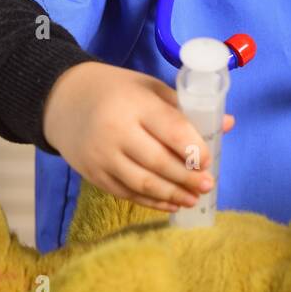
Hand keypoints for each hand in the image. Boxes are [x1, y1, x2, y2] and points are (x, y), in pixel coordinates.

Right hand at [42, 60, 234, 212]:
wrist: (62, 99)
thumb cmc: (115, 91)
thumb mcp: (148, 88)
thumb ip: (184, 108)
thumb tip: (227, 124)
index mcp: (134, 104)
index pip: (170, 129)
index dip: (193, 149)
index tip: (208, 160)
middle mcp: (116, 131)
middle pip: (158, 162)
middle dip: (186, 178)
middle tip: (207, 185)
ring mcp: (102, 156)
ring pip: (142, 183)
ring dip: (172, 194)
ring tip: (193, 199)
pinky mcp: (93, 174)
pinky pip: (126, 193)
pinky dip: (151, 202)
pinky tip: (170, 203)